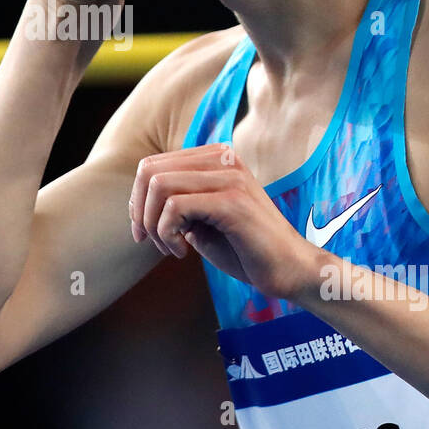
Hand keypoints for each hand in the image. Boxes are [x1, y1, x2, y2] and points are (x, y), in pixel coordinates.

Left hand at [129, 143, 317, 301]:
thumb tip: (139, 204)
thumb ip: (176, 205)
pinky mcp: (232, 201)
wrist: (290, 271)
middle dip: (140, 211)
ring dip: (154, 225)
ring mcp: (229, 176)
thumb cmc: (245, 250)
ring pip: (158, 185)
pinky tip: (183, 252)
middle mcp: (222, 158)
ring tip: (171, 248)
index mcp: (215, 158)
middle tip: (152, 242)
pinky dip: (167, 234)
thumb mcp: (202, 220)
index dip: (138, 201)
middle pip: (149, 170)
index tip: (146, 233)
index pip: (152, 165)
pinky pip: (175, 207)